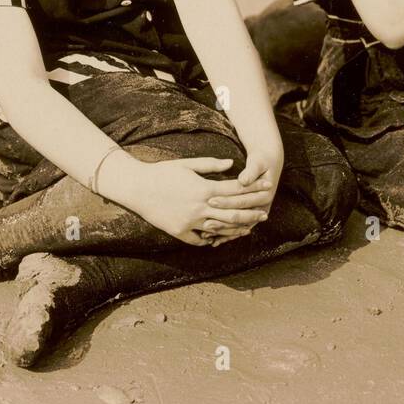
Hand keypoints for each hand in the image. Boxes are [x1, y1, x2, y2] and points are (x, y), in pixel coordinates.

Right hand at [99, 154, 272, 246]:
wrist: (136, 187)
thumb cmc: (162, 172)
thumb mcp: (187, 164)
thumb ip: (211, 165)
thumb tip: (232, 164)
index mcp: (204, 189)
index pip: (236, 190)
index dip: (254, 188)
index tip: (267, 187)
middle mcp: (200, 207)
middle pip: (233, 212)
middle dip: (252, 212)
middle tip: (265, 213)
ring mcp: (190, 222)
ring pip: (220, 228)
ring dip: (236, 229)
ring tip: (250, 228)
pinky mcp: (179, 232)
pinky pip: (199, 239)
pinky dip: (211, 239)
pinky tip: (220, 239)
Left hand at [202, 147, 284, 246]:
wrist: (270, 163)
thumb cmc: (261, 161)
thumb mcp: (258, 163)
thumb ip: (251, 171)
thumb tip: (243, 180)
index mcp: (265, 195)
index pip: (243, 201)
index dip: (227, 202)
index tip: (211, 201)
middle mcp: (263, 207)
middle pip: (240, 217)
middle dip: (222, 221)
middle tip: (205, 224)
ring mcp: (257, 214)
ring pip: (239, 227)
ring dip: (223, 232)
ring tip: (205, 234)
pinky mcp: (251, 216)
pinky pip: (238, 229)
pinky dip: (227, 235)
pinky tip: (214, 240)